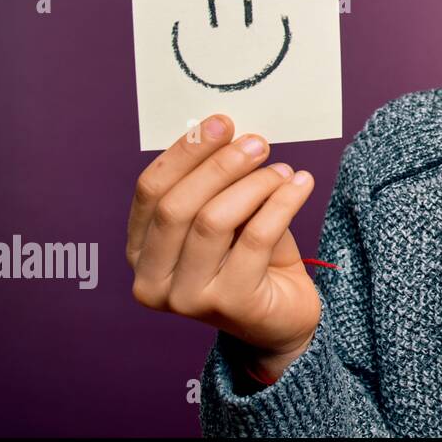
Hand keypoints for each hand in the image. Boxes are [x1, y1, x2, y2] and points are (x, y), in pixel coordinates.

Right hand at [128, 114, 320, 370]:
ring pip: (215, 221)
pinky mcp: (231, 304)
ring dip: (254, 185)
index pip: (151, 191)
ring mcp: (188, 299)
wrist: (285, 320)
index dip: (184, 153)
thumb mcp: (228, 219)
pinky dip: (281, 203)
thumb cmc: (253, 261)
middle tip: (257, 142)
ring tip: (283, 170)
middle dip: (220, 165)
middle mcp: (153, 281)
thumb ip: (217, 186)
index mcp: (140, 252)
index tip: (221, 122)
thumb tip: (230, 133)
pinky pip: (257, 238)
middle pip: (178, 206)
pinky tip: (300, 184)